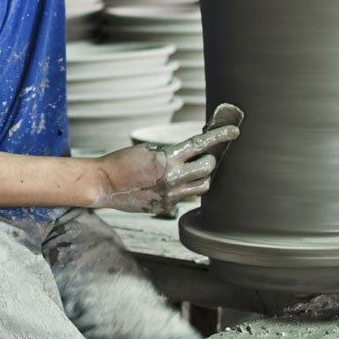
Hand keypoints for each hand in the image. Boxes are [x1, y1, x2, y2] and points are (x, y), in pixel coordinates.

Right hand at [91, 104, 243, 213]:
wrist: (104, 184)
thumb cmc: (121, 163)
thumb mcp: (148, 151)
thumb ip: (170, 154)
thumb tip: (190, 154)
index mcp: (167, 158)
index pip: (200, 144)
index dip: (220, 136)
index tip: (235, 131)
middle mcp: (172, 177)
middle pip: (208, 168)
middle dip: (208, 161)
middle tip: (202, 158)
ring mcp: (171, 194)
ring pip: (203, 187)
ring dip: (201, 177)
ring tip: (188, 173)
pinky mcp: (166, 207)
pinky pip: (185, 198)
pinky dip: (182, 190)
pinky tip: (166, 186)